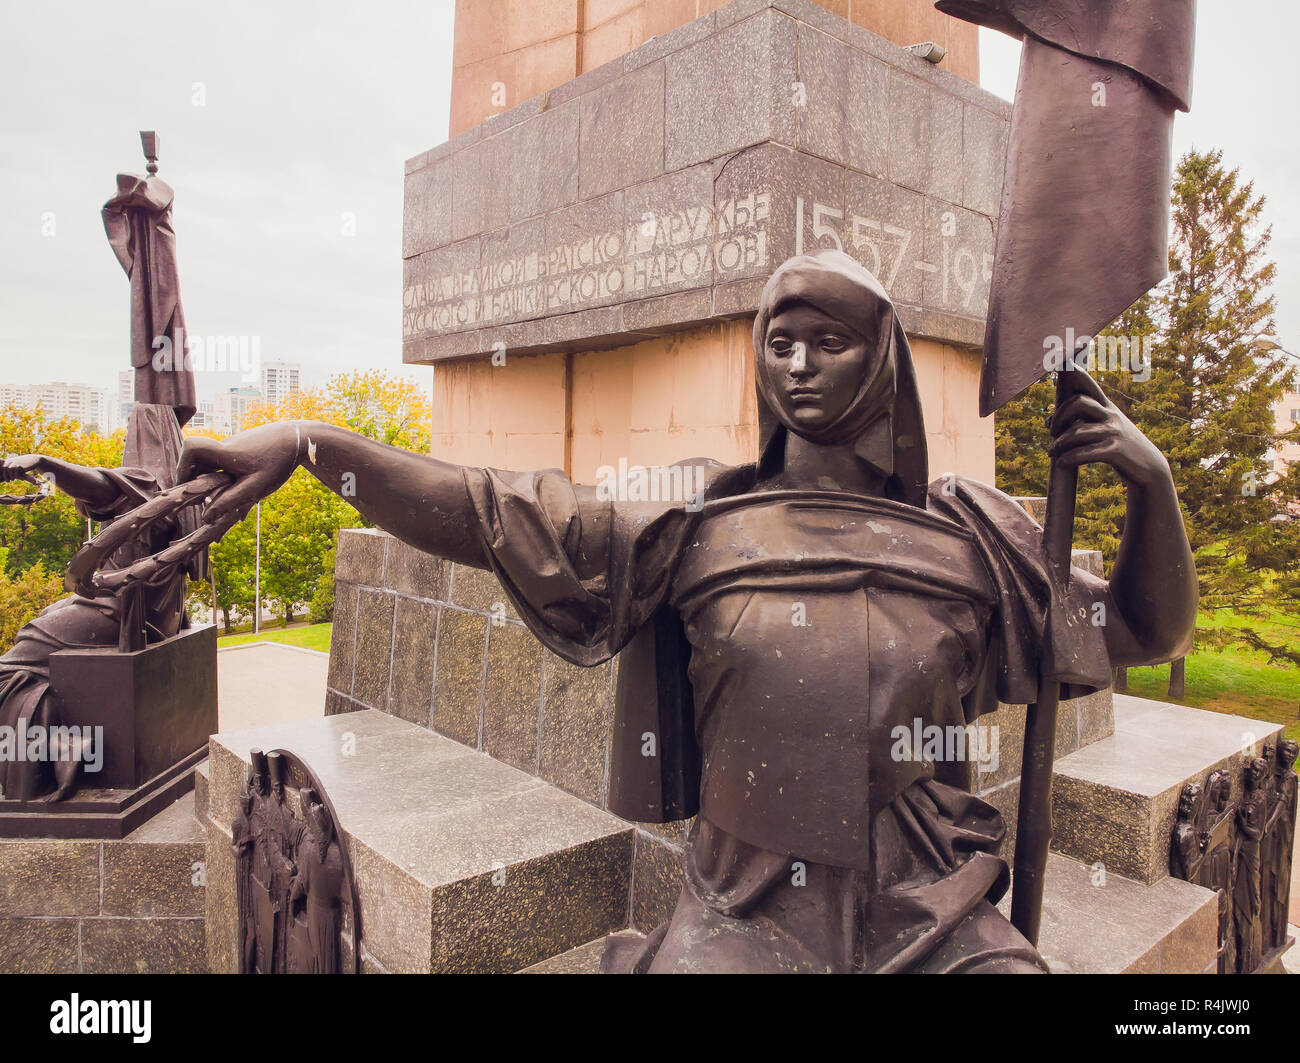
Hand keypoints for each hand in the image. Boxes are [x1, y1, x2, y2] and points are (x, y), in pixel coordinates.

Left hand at [0, 454, 43, 482]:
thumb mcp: (16, 465)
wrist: (33, 460)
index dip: (3, 473)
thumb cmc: (24, 464)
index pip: (3, 467)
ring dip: (10, 476)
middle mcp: (11, 461)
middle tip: (8, 481)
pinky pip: (16, 471)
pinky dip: (16, 475)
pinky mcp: (21, 465)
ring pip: (9, 469)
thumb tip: (5, 476)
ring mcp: (16, 463)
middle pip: (5, 468)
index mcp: (9, 461)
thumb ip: (10, 469)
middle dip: (5, 475)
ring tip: (12, 480)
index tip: (5, 479)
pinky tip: (19, 478)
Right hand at [177, 422, 302, 524]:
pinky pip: (226, 466)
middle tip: (202, 502)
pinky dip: (228, 480)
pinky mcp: (241, 450)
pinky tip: (241, 499)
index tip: (186, 488)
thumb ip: (230, 502)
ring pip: (213, 466)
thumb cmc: (278, 462)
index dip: (183, 467)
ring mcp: (233, 447)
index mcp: (224, 452)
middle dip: (197, 483)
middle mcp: (224, 447)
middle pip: (198, 462)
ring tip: (221, 504)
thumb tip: (206, 519)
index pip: (192, 449)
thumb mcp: (255, 487)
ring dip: (214, 484)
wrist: (300, 439)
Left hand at [1047, 372, 1167, 487]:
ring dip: (1059, 444)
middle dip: (1059, 417)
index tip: (1058, 354)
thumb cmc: (1119, 447)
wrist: (1150, 468)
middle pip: (1078, 402)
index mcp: (1106, 406)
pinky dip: (1069, 458)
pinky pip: (1085, 452)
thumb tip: (1048, 422)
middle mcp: (1111, 414)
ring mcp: (1114, 432)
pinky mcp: (1115, 451)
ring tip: (1051, 453)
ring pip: (1077, 431)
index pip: (1087, 383)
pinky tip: (1061, 463)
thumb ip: (1081, 421)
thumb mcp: (1105, 429)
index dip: (1072, 370)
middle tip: (1051, 432)